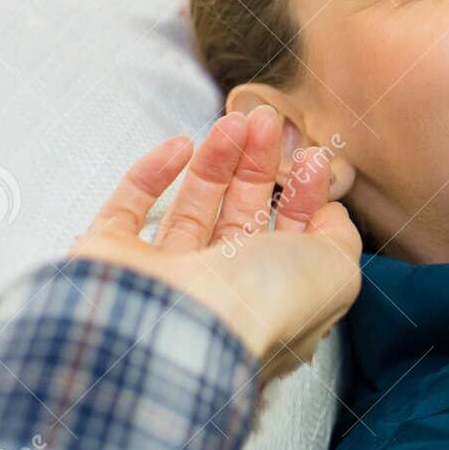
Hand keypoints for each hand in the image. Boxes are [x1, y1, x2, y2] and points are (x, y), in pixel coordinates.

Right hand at [72, 106, 361, 382]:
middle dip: (259, 167)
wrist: (175, 329)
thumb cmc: (262, 306)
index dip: (304, 198)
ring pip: (190, 209)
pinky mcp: (108, 260)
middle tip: (269, 121)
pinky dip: (151, 172)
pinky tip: (180, 143)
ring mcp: (160, 281)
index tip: (313, 159)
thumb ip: (340, 240)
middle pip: (240, 219)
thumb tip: (330, 215)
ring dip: (216, 160)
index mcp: (269, 306)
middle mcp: (214, 298)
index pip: (288, 245)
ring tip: (236, 120)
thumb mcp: (334, 271)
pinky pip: (126, 208)